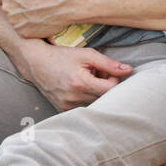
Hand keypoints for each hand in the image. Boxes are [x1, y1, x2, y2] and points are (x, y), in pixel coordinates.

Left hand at [0, 0, 75, 39]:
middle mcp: (7, 8)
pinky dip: (27, 26)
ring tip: (36, 9)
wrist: (66, 2)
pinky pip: (21, 30)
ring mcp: (15, 22)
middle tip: (30, 0)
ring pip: (12, 19)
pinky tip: (39, 18)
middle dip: (13, 5)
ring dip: (20, 16)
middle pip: (4, 8)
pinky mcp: (24, 33)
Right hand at [17, 39, 134, 112]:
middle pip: (104, 97)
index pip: (111, 89)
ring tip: (86, 81)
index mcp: (80, 83)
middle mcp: (73, 98)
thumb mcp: (86, 55)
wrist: (36, 63)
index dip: (114, 80)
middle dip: (105, 86)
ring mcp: (67, 106)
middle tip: (96, 74)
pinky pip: (84, 108)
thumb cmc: (61, 56)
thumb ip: (109, 63)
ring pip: (95, 104)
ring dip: (95, 93)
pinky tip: (78, 88)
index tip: (107, 72)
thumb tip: (129, 70)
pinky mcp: (63, 111)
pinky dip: (86, 99)